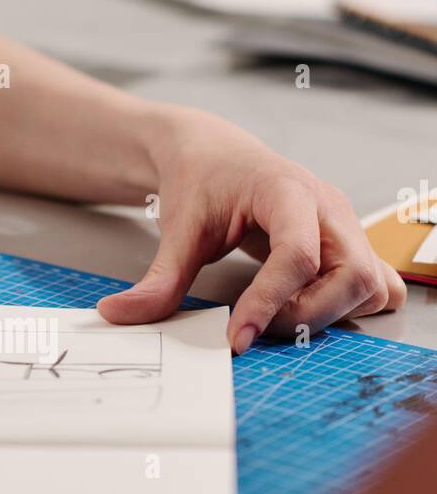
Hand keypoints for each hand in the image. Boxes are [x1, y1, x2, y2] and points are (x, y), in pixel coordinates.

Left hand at [97, 107, 405, 352]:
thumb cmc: (202, 182)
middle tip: (259, 327)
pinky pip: (377, 286)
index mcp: (286, 191)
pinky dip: (351, 308)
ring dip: (331, 315)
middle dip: (309, 315)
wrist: (216, 154)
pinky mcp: (350, 245)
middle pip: (352, 275)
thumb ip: (157, 278)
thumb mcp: (177, 229)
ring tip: (279, 316)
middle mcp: (328, 207)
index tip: (237, 338)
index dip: (269, 304)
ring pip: (371, 284)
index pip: (297, 255)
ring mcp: (346, 226)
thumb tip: (117, 314)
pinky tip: (308, 308)